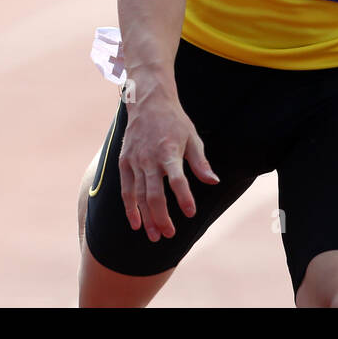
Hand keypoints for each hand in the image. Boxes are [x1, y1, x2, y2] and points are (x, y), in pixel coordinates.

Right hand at [117, 89, 219, 240]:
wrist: (149, 102)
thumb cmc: (175, 121)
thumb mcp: (193, 138)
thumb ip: (200, 162)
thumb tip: (214, 182)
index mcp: (169, 152)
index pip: (177, 180)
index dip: (184, 198)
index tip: (191, 213)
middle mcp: (150, 159)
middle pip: (154, 195)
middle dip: (161, 218)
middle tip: (169, 234)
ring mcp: (135, 161)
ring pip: (138, 196)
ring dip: (146, 218)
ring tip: (154, 236)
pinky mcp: (124, 162)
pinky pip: (125, 190)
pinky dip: (130, 208)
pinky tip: (136, 223)